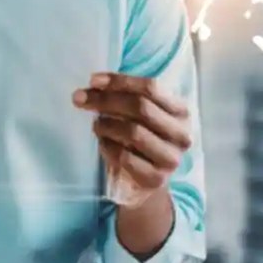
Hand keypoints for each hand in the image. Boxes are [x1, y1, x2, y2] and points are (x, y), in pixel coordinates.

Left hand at [73, 71, 191, 205]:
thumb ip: (125, 97)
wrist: (147, 181)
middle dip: (106, 100)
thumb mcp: (140, 116)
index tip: (93, 80)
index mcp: (181, 112)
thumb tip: (94, 84)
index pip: (151, 88)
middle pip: (141, 107)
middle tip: (80, 99)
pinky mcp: (156, 179)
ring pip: (133, 132)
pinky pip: (125, 157)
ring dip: (107, 124)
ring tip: (96, 124)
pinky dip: (108, 147)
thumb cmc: (141, 140)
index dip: (120, 81)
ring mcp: (171, 158)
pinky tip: (103, 143)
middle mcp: (181, 134)